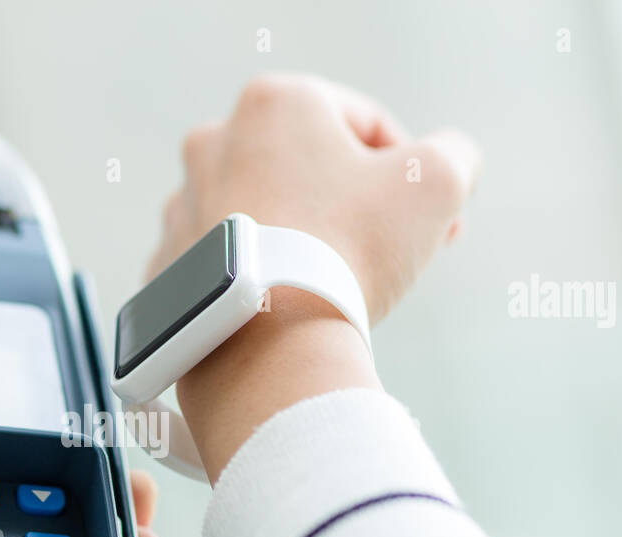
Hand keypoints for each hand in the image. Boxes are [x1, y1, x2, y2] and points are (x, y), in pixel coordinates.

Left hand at [158, 74, 480, 480]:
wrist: (270, 348)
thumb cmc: (351, 252)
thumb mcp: (437, 182)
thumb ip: (455, 152)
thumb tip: (448, 158)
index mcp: (272, 103)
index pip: (363, 124)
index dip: (409, 170)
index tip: (430, 222)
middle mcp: (211, 144)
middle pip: (307, 170)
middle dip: (352, 205)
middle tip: (386, 254)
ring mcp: (180, 208)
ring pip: (264, 217)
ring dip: (302, 240)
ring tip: (332, 286)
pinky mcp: (166, 268)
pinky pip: (228, 267)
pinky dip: (259, 281)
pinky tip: (287, 309)